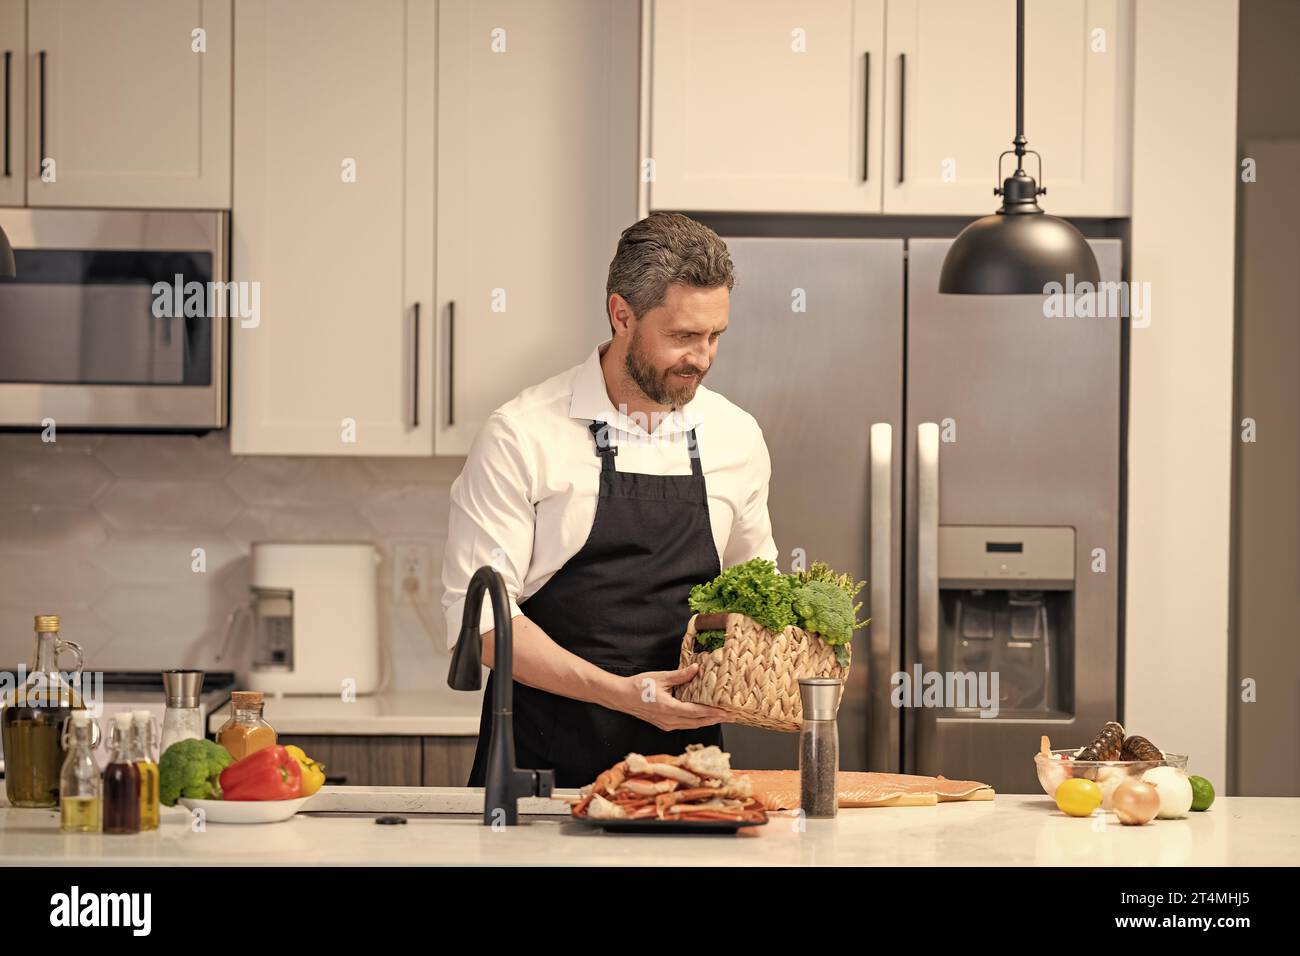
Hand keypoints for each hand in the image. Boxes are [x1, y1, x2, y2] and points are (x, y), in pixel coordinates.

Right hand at [610, 663, 733, 730]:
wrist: (621, 697)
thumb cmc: (638, 686)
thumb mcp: (661, 677)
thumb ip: (680, 675)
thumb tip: (697, 669)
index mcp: (669, 709)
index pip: (697, 713)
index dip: (714, 713)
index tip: (727, 712)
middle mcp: (669, 721)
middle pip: (698, 722)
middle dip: (716, 719)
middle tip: (733, 716)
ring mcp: (667, 724)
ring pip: (692, 725)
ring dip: (708, 721)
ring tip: (722, 717)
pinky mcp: (664, 724)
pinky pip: (685, 724)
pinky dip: (697, 721)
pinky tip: (704, 716)